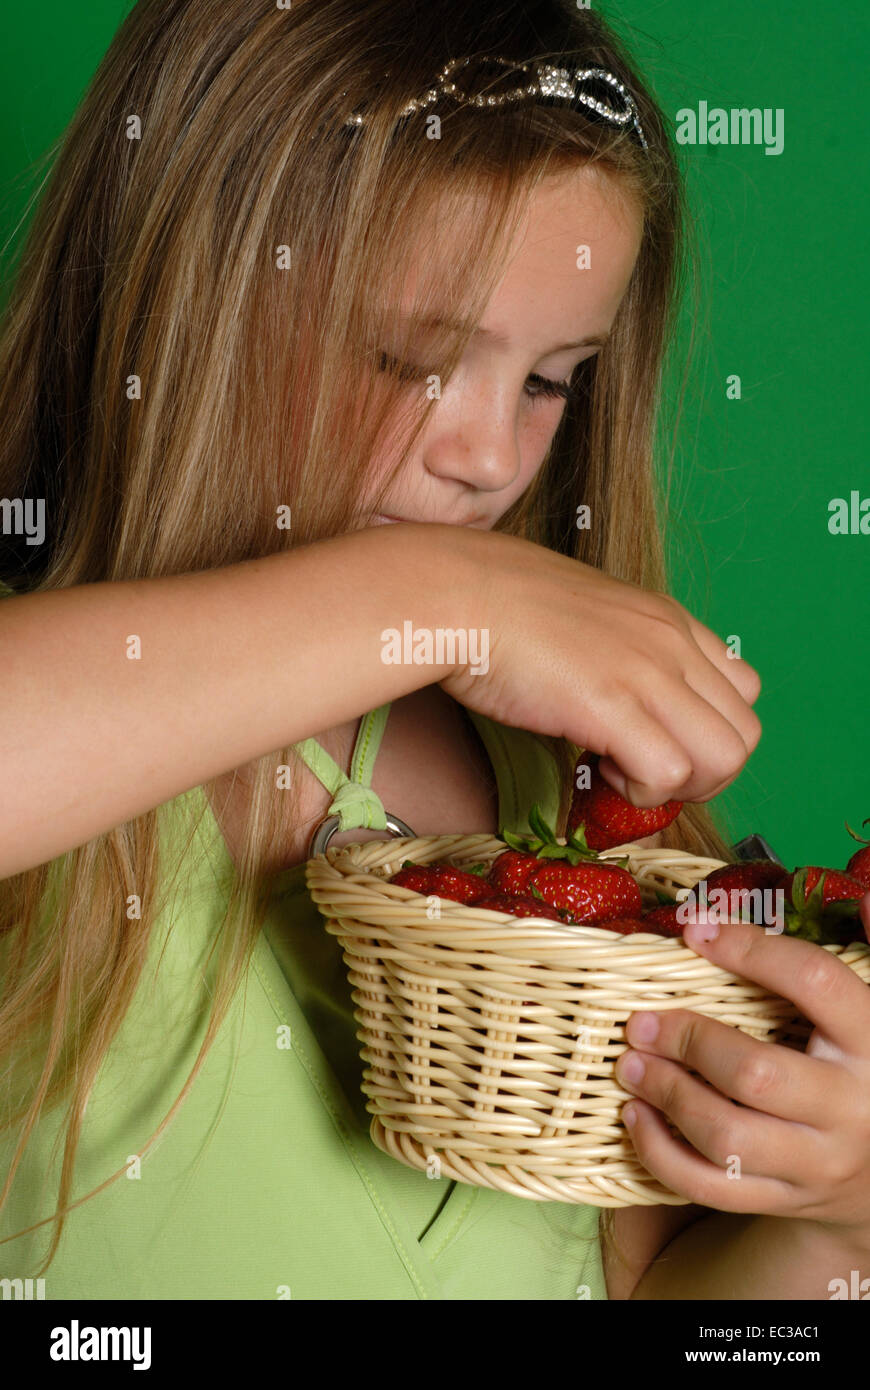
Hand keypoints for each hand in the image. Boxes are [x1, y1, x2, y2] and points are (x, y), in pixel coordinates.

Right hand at [435, 526, 761, 804]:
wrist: (454, 593)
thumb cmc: (497, 607)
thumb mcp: (586, 618)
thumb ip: (617, 652)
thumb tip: (614, 704)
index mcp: (668, 620)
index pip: (744, 690)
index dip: (707, 731)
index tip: (654, 738)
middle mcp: (671, 643)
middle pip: (745, 734)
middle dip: (703, 772)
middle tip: (642, 770)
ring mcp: (647, 672)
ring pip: (725, 758)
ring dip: (681, 786)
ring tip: (621, 773)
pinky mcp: (611, 705)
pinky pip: (668, 775)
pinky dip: (639, 792)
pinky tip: (597, 771)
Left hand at [614, 891, 869, 1248]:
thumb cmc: (866, 1069)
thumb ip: (866, 955)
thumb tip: (866, 892)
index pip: (816, 983)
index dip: (753, 950)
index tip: (695, 932)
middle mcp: (850, 1106)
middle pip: (755, 1073)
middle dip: (687, 1041)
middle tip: (642, 1021)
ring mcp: (817, 1162)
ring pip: (726, 1137)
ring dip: (665, 1096)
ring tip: (629, 1065)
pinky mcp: (785, 1199)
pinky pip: (712, 1186)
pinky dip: (661, 1153)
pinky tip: (636, 1118)